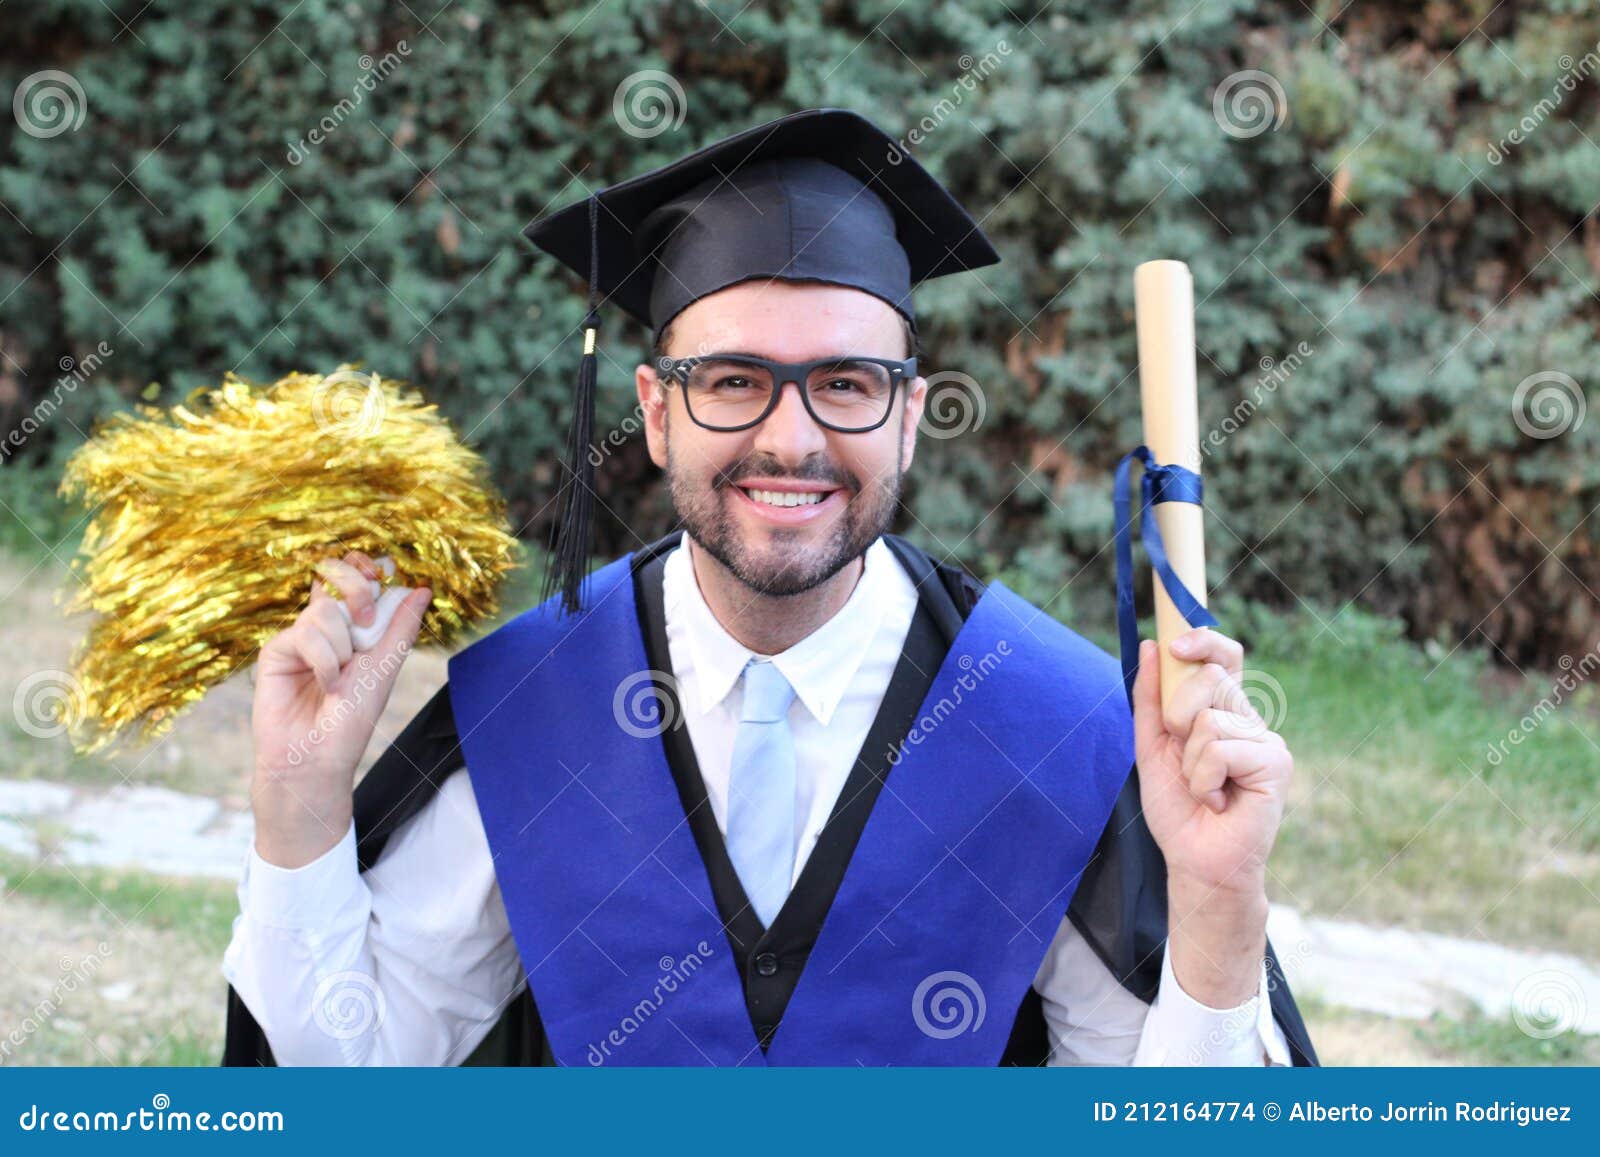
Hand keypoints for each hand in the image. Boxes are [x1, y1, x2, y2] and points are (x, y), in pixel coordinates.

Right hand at [249, 549, 430, 866]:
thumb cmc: (352, 721)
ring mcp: (300, 637)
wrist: (317, 757)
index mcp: (356, 630)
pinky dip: (323, 661)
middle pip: (337, 578)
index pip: (359, 580)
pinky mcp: (276, 650)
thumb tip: (422, 590)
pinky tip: (323, 685)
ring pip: (325, 609)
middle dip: (357, 591)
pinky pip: (304, 632)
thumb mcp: (385, 669)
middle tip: (365, 621)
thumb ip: (401, 628)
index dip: (367, 572)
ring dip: (341, 647)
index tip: (379, 579)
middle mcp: (327, 629)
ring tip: (338, 681)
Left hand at [1131, 628, 1291, 1007]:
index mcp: (1223, 711)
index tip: (1175, 642)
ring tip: (1204, 789)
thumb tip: (1153, 646)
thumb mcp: (1151, 747)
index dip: (1204, 640)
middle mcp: (1249, 720)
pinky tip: (1218, 802)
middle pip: (1211, 676)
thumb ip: (1150, 699)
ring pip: (1209, 718)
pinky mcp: (1275, 763)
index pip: (1224, 657)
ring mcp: (1265, 740)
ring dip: (1189, 761)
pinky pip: (1220, 749)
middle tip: (1182, 754)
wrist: (1195, 862)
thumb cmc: (1178, 810)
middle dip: (1177, 715)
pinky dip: (1204, 781)